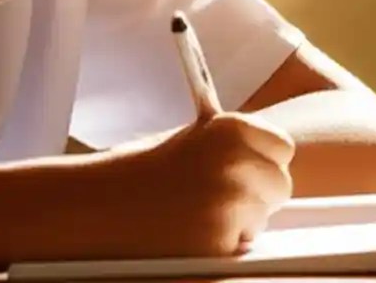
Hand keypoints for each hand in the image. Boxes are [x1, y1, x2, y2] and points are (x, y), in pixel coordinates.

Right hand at [89, 112, 294, 257]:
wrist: (93, 206)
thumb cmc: (136, 174)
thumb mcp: (189, 142)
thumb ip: (230, 147)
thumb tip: (267, 160)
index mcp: (230, 129)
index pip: (282, 146)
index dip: (264, 160)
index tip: (248, 168)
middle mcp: (238, 162)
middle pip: (280, 185)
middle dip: (256, 195)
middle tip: (215, 199)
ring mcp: (232, 204)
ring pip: (263, 219)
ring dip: (240, 222)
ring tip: (195, 216)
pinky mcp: (222, 243)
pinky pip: (242, 246)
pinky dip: (223, 246)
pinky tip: (189, 236)